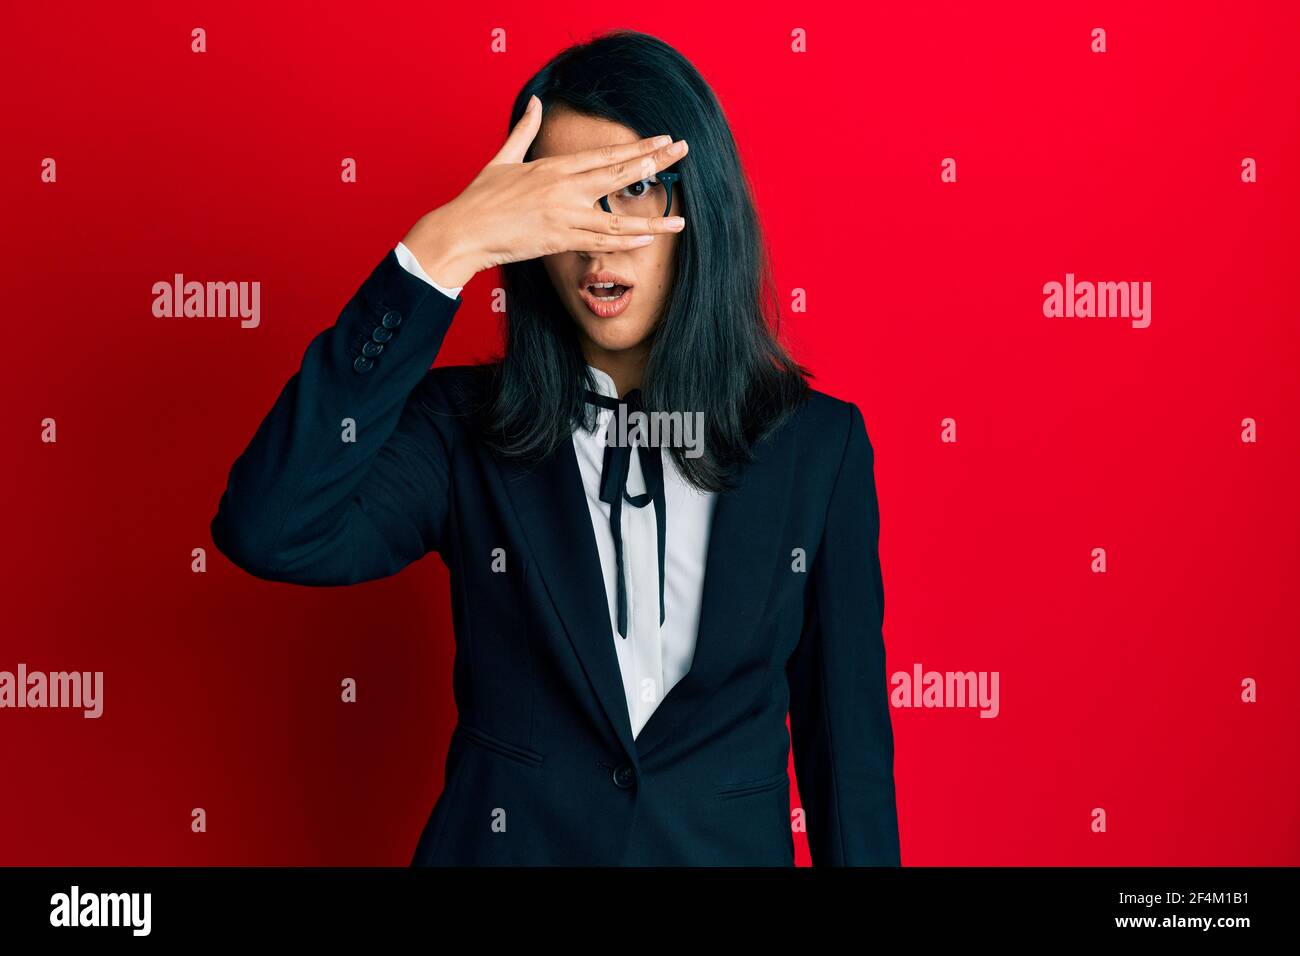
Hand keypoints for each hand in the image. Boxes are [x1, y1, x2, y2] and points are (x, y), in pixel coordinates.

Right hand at [401, 94, 688, 288]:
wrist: (464, 230)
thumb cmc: (480, 198)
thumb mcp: (503, 158)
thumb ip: (524, 131)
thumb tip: (537, 103)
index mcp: (553, 167)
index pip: (604, 154)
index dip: (636, 147)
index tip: (662, 141)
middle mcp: (563, 188)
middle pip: (618, 173)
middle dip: (654, 162)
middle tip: (682, 152)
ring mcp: (563, 215)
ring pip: (617, 219)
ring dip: (651, 221)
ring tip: (679, 221)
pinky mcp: (558, 240)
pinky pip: (600, 242)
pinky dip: (625, 242)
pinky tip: (647, 240)